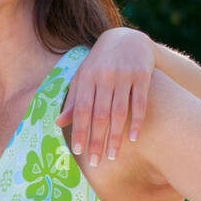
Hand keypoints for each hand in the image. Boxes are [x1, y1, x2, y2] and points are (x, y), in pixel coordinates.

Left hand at [56, 27, 154, 166]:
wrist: (126, 39)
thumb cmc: (99, 64)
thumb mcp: (83, 78)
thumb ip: (73, 99)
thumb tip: (57, 123)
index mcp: (86, 78)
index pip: (80, 109)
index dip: (79, 130)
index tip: (77, 151)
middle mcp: (103, 77)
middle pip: (99, 114)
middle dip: (96, 139)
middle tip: (95, 162)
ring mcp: (124, 76)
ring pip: (119, 112)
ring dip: (115, 136)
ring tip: (112, 156)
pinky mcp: (142, 76)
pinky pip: (139, 103)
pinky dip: (136, 121)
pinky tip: (132, 138)